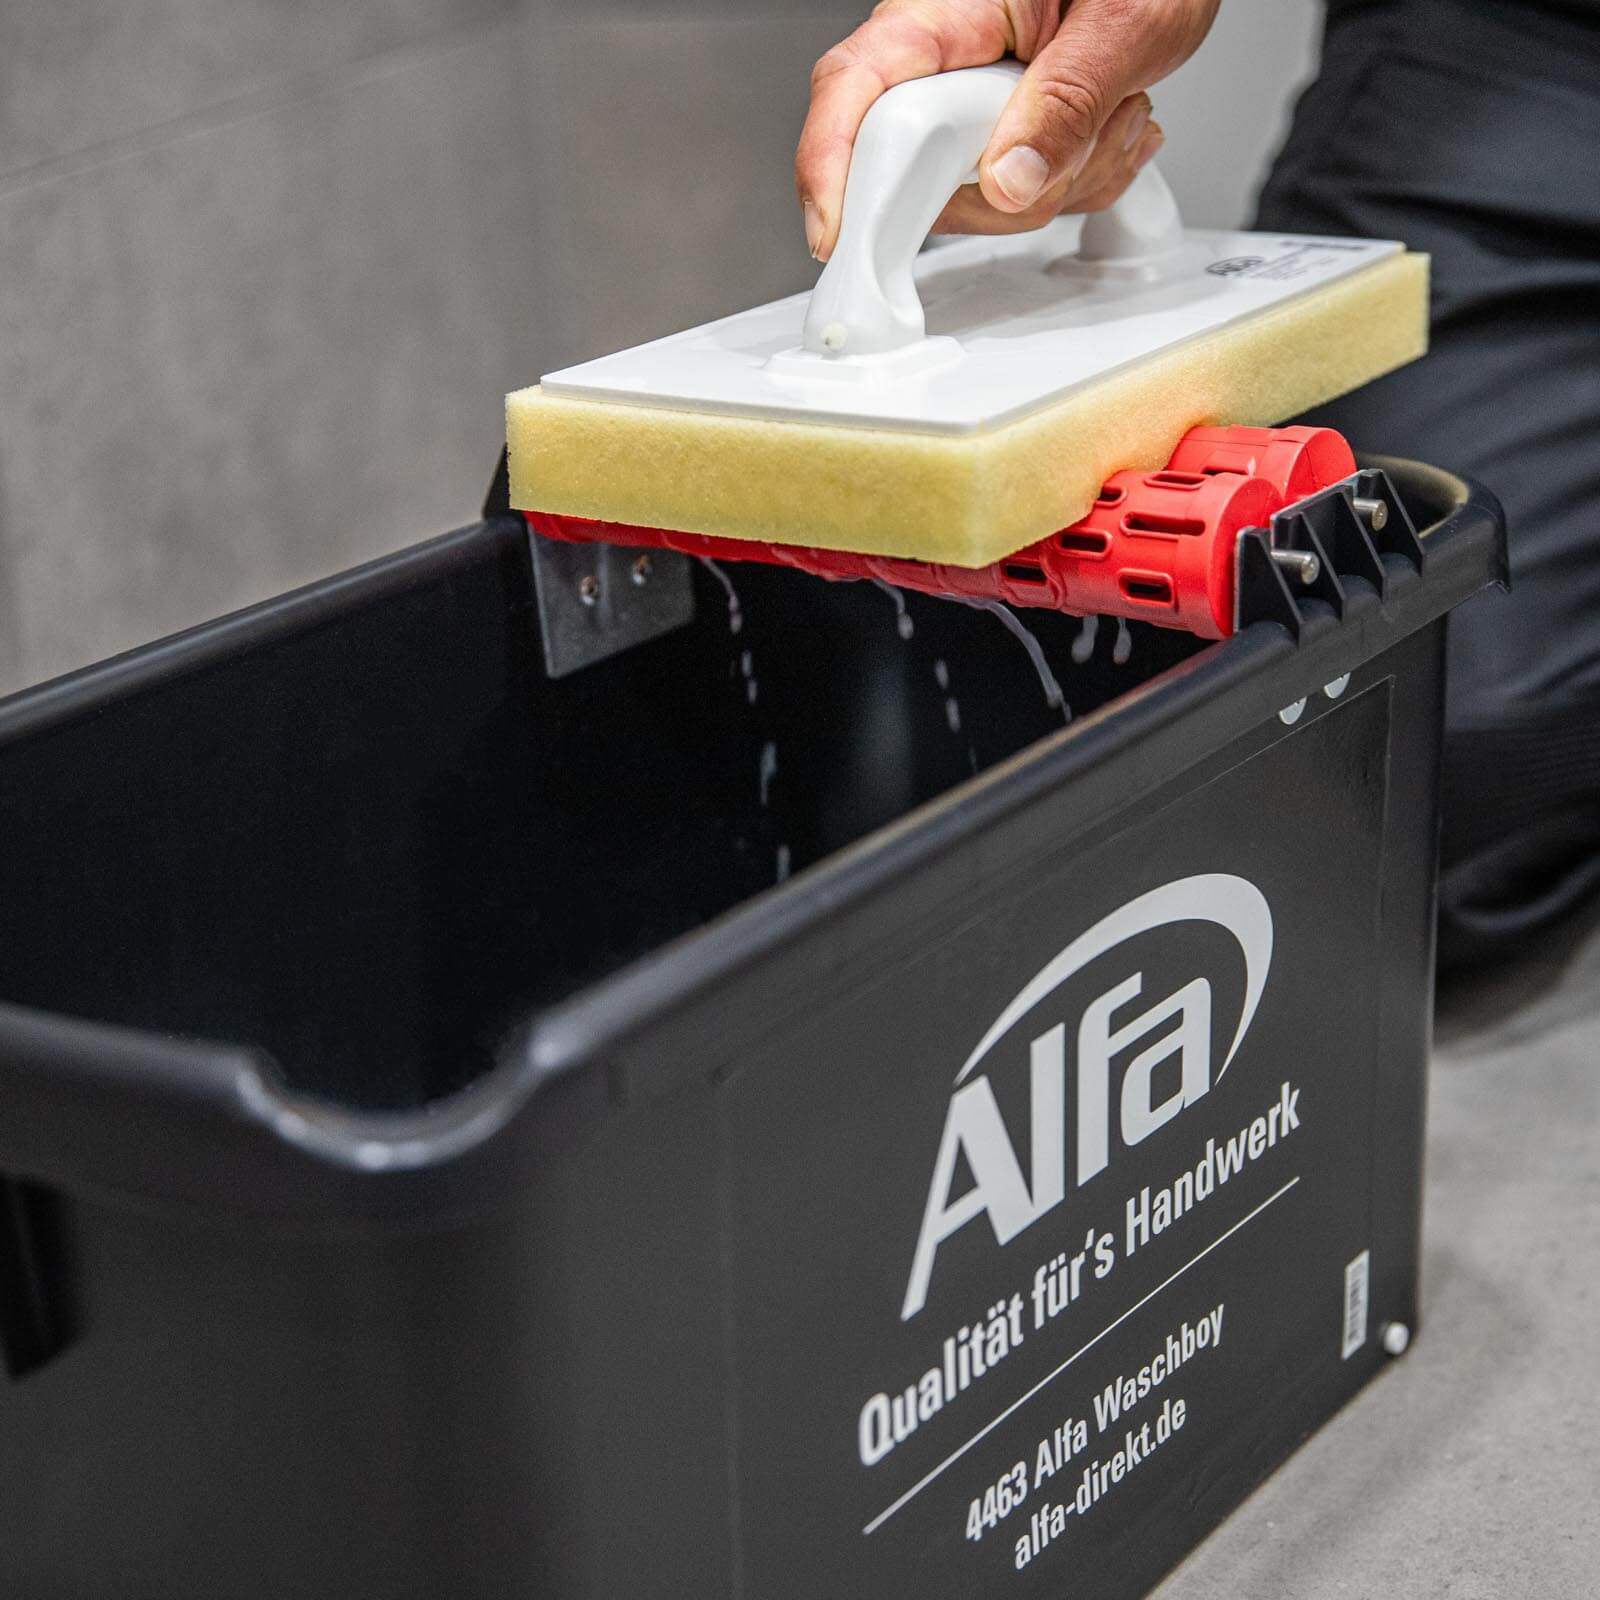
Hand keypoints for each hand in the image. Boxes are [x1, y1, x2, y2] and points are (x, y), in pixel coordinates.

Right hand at [795, 1, 1220, 260]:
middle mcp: (940, 61)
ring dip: (1056, 186)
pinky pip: (1011, 201)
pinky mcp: (992, 138)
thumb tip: (1008, 182)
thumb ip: (1067, 103)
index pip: (851, 85)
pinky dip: (1071, 186)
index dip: (830, 166)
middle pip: (914, 173)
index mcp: (945, 10)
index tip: (836, 235)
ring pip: (973, 202)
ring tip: (1109, 119)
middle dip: (1005, 190)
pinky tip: (1103, 132)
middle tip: (1079, 147)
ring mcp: (963, 106)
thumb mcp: (1123, 24)